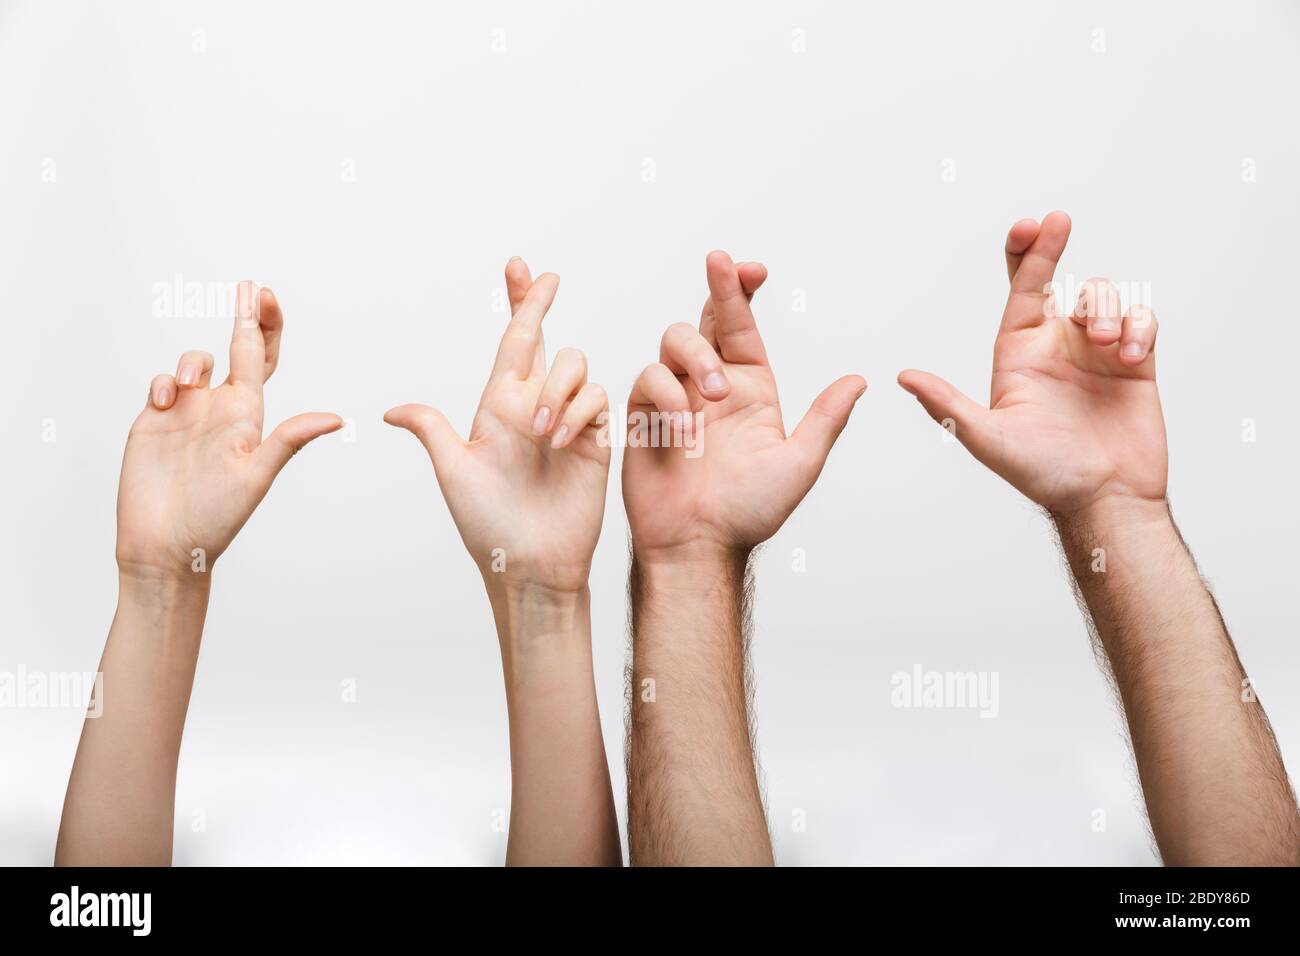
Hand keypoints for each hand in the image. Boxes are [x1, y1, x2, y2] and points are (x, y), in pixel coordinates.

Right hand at [115, 281, 341, 582]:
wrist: (166, 546)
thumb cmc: (216, 518)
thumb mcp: (257, 476)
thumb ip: (290, 441)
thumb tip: (337, 419)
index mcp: (248, 416)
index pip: (262, 361)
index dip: (265, 326)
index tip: (265, 295)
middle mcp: (220, 409)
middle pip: (233, 350)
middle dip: (242, 317)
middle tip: (249, 286)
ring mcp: (187, 413)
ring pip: (194, 363)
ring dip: (193, 361)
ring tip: (190, 384)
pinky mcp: (154, 422)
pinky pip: (160, 383)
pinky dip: (163, 382)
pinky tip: (165, 401)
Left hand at [385, 258, 610, 595]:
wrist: (532, 564)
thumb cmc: (489, 525)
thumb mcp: (454, 472)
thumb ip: (433, 430)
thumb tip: (393, 410)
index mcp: (498, 407)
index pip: (512, 343)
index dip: (519, 304)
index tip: (521, 267)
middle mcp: (534, 407)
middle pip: (547, 340)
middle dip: (543, 305)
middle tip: (549, 278)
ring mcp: (568, 422)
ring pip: (574, 366)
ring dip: (557, 388)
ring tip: (540, 433)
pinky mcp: (596, 441)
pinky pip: (598, 399)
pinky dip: (579, 410)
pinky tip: (561, 441)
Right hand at [623, 251, 865, 562]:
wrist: (698, 545)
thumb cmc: (748, 512)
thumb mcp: (799, 463)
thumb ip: (825, 419)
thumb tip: (859, 381)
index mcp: (751, 388)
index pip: (744, 326)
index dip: (742, 290)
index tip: (749, 267)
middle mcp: (712, 385)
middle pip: (708, 319)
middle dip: (717, 287)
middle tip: (723, 265)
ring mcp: (676, 397)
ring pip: (675, 341)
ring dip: (696, 356)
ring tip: (712, 395)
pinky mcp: (644, 415)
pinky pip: (647, 379)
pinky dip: (665, 394)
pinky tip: (682, 429)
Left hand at [898, 212, 1166, 516]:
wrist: (1103, 500)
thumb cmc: (1043, 474)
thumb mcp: (987, 438)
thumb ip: (947, 404)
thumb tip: (902, 377)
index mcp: (1020, 353)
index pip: (1022, 290)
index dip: (1026, 253)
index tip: (1031, 224)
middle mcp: (1057, 345)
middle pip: (1062, 280)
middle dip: (1056, 250)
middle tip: (1057, 222)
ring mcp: (1098, 352)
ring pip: (1105, 294)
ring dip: (1105, 306)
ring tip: (1104, 343)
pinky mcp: (1137, 362)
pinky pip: (1143, 320)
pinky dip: (1139, 325)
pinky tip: (1129, 353)